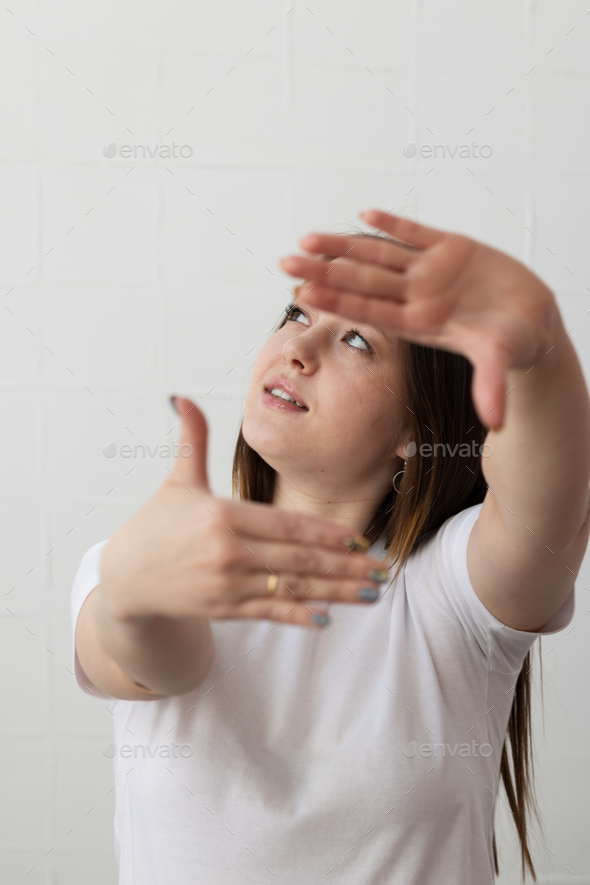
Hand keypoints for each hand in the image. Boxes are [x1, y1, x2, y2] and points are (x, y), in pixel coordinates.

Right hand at [99, 397, 388, 628]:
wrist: (124, 579)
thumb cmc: (156, 525)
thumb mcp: (177, 481)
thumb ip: (192, 441)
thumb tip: (185, 398)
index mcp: (222, 516)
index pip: (286, 523)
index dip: (325, 532)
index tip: (359, 538)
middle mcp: (227, 552)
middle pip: (298, 558)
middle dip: (345, 565)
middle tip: (382, 568)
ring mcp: (226, 585)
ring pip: (291, 589)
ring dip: (335, 592)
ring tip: (371, 592)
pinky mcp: (223, 610)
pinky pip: (269, 612)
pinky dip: (298, 615)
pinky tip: (327, 617)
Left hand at [279, 209, 558, 428]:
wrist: (532, 319)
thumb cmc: (515, 342)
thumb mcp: (502, 359)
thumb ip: (492, 384)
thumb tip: (496, 423)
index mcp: (421, 323)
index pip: (369, 312)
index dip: (336, 301)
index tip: (302, 294)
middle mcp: (418, 296)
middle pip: (361, 282)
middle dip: (323, 272)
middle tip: (283, 263)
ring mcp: (431, 271)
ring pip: (378, 255)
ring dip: (343, 247)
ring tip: (306, 240)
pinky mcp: (451, 247)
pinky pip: (415, 232)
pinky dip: (392, 223)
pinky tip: (363, 216)